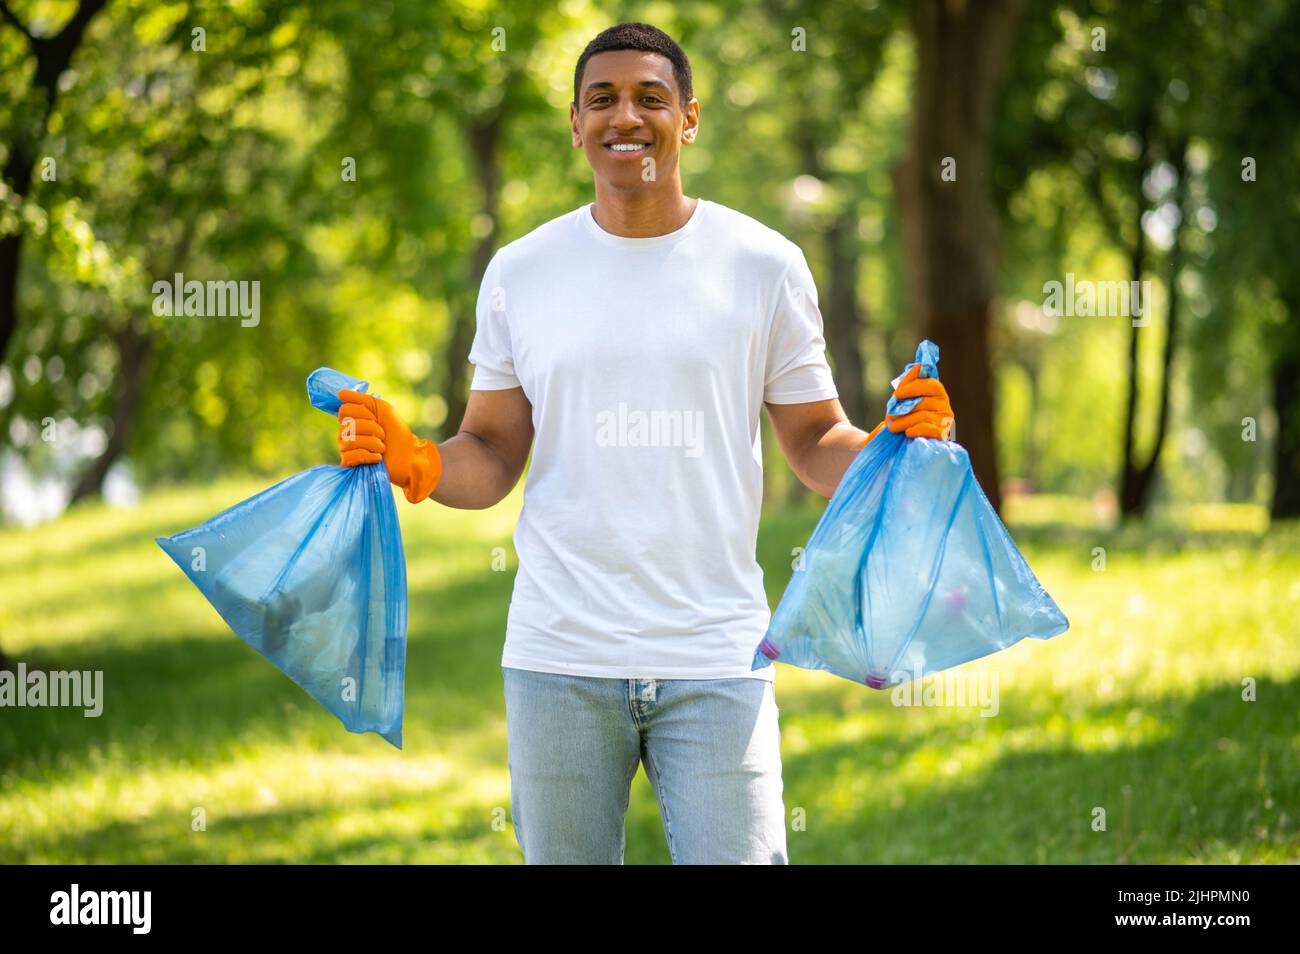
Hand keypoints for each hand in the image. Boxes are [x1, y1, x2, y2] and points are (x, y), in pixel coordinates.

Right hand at [337, 388, 442, 503]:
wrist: (408, 454)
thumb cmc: (396, 431)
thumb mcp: (381, 408)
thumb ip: (361, 399)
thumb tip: (340, 393)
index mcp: (351, 419)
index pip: (344, 409)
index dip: (363, 412)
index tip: (376, 418)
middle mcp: (345, 433)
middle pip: (346, 425)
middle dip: (371, 428)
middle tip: (383, 434)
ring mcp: (346, 449)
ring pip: (349, 440)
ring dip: (372, 442)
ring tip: (382, 447)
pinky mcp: (350, 464)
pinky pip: (351, 456)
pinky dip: (369, 455)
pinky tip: (378, 457)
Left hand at [858, 364, 954, 447]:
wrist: (902, 440)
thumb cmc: (904, 415)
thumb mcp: (902, 397)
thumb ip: (909, 382)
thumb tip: (918, 366)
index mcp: (937, 392)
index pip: (930, 384)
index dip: (913, 387)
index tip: (897, 394)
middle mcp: (944, 405)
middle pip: (923, 402)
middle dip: (904, 409)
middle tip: (891, 415)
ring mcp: (945, 420)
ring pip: (923, 416)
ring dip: (904, 422)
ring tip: (892, 427)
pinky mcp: (942, 434)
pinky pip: (928, 429)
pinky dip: (915, 430)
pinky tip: (907, 432)